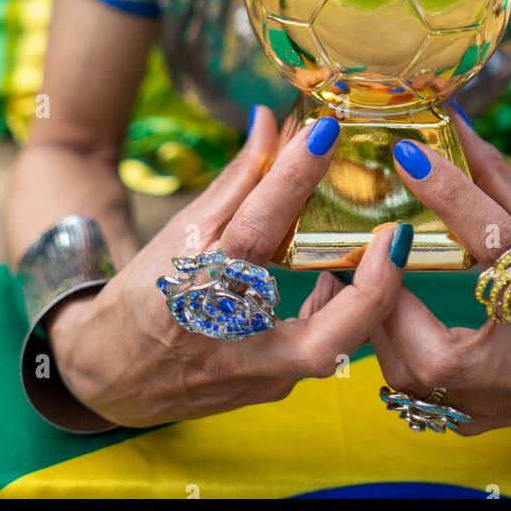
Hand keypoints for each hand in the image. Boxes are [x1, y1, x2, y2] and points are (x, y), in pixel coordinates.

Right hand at [46, 107, 411, 427]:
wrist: (113, 373)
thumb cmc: (147, 293)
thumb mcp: (182, 232)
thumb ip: (237, 180)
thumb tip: (271, 122)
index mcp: (197, 288)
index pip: (254, 229)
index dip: (291, 178)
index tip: (323, 131)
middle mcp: (229, 343)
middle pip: (316, 335)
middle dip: (370, 287)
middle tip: (397, 234)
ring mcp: (254, 376)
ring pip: (329, 352)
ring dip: (365, 298)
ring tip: (385, 244)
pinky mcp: (270, 389)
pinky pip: (321, 350)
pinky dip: (338, 310)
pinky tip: (340, 274)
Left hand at [311, 109, 510, 432]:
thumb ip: (492, 175)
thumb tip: (449, 114)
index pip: (495, 242)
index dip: (449, 194)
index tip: (407, 150)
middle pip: (433, 345)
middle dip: (386, 294)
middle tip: (366, 243)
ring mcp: (492, 405)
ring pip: (407, 376)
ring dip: (378, 321)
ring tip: (366, 272)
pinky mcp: (469, 421)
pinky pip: (409, 393)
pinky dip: (388, 349)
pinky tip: (377, 311)